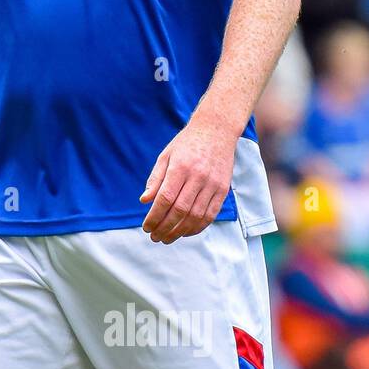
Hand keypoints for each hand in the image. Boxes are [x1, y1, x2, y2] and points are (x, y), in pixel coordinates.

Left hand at [140, 116, 237, 243]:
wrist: (216, 130)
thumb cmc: (186, 144)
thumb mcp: (166, 156)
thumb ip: (155, 179)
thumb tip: (145, 201)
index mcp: (180, 167)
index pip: (165, 199)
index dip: (155, 216)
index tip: (146, 227)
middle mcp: (198, 177)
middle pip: (180, 211)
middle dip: (165, 228)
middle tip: (154, 237)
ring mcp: (213, 184)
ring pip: (196, 216)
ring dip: (180, 231)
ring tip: (167, 238)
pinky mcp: (223, 189)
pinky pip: (211, 214)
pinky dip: (197, 227)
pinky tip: (185, 232)